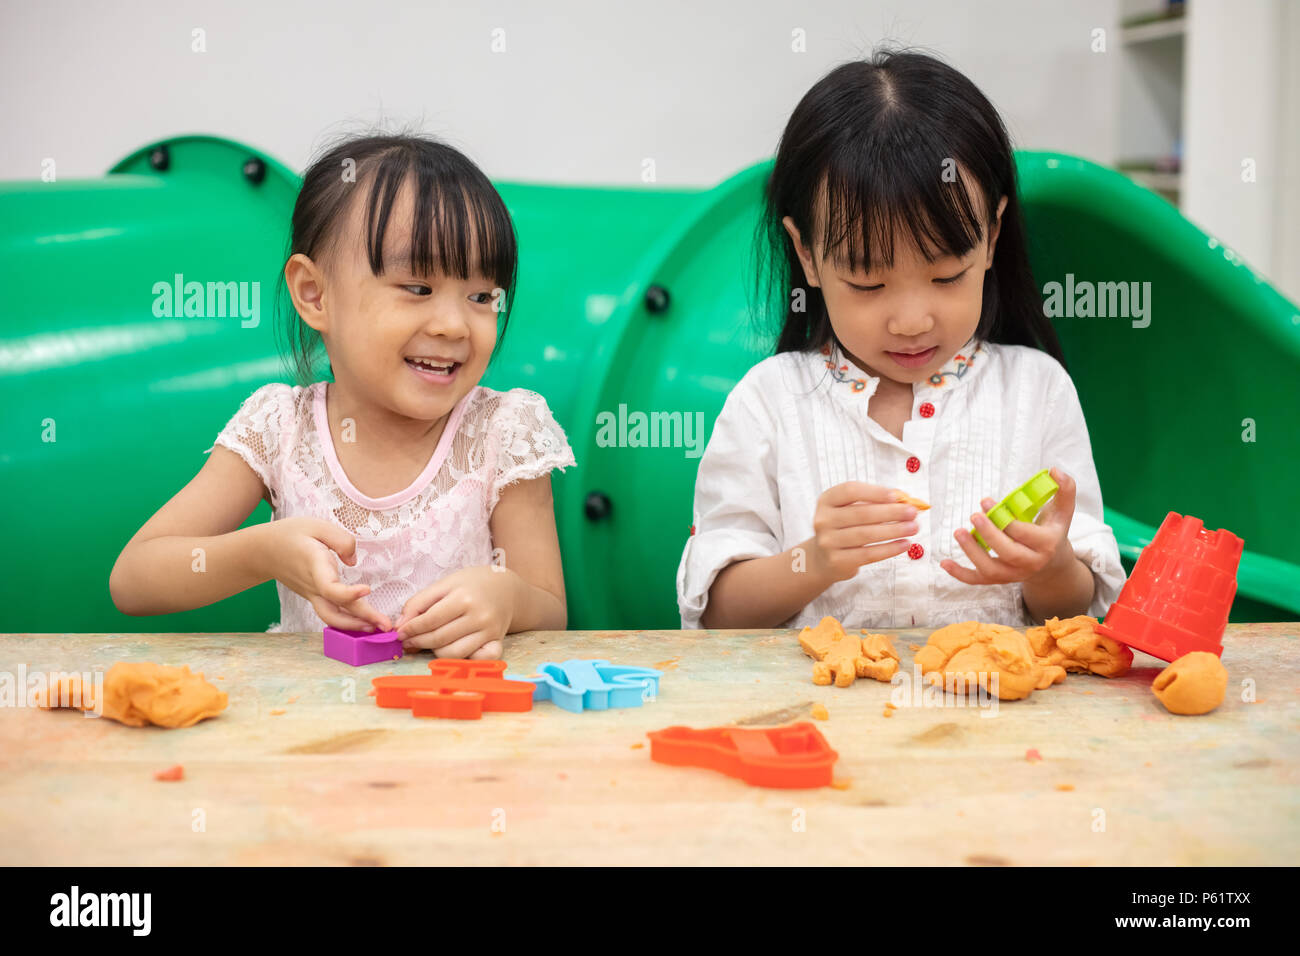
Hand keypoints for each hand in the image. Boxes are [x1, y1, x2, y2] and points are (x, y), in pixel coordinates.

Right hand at [269, 516, 390, 631]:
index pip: (330, 588)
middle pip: (336, 611)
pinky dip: (348, 621)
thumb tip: (354, 561)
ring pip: (332, 618)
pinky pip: (331, 614)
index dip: (349, 593)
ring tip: (378, 627)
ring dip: (355, 625)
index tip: (367, 589)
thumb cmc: (291, 535)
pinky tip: (365, 621)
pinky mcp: (314, 597)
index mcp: (315, 566)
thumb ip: (341, 540)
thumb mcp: (317, 526)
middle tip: (387, 626)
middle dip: (363, 620)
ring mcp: (312, 595)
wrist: (263, 551)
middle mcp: (313, 586)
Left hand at [393, 566, 512, 658]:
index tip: (400, 633)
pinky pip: (476, 660)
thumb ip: (419, 602)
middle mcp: (479, 616)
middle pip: (440, 638)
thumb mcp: (445, 584)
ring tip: (428, 642)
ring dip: (434, 651)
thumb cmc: (472, 584)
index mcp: (464, 598)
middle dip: (418, 642)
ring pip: (453, 653)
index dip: (411, 629)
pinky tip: (454, 649)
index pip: (430, 620)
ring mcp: (490, 632)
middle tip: (408, 641)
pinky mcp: (497, 642)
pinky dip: (463, 659)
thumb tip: (400, 625)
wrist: (507, 587)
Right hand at [808, 481, 917, 583]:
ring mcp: (828, 541)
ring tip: (913, 528)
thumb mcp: (850, 509)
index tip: (896, 496)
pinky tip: (904, 544)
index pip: (850, 490)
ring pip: (866, 534)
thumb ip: (873, 503)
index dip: (874, 492)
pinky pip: (868, 554)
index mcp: (827, 500)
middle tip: (912, 513)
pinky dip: (889, 549)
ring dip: (894, 530)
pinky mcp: (837, 560)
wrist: (823, 558)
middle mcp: (824, 520)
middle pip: (861, 513)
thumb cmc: (844, 528)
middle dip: (891, 512)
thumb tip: (904, 501)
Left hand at [941, 467, 1077, 585]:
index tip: (986, 501)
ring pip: (991, 570)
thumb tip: (1055, 470)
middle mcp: (1031, 563)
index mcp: (1047, 544)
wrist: (1052, 564)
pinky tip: (944, 562)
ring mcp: (1014, 574)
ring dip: (972, 553)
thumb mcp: (1063, 511)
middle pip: (1008, 553)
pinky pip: (978, 581)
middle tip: (974, 515)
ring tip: (958, 532)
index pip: (1024, 534)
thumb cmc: (1052, 531)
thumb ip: (1065, 490)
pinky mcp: (1000, 580)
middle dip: (989, 535)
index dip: (1004, 519)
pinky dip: (960, 574)